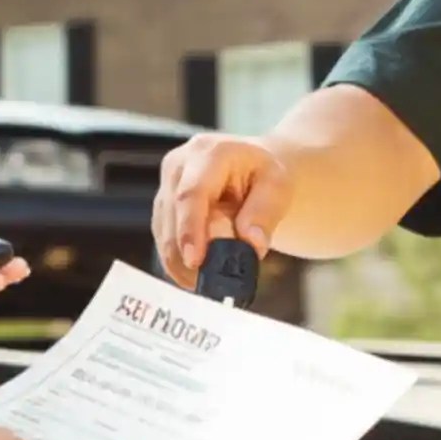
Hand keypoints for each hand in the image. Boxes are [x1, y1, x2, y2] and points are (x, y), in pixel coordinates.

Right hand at [153, 133, 294, 287]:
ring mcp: (165, 187)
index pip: (191, 194)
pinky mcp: (162, 209)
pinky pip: (164, 241)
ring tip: (208, 285)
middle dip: (185, 255)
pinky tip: (197, 279)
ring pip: (163, 233)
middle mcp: (178, 166)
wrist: (251, 168)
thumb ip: (266, 212)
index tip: (195, 260)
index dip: (190, 229)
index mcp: (208, 154)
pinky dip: (179, 264)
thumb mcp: (278, 186)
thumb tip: (250, 243)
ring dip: (182, 264)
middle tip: (208, 285)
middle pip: (171, 217)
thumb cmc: (264, 175)